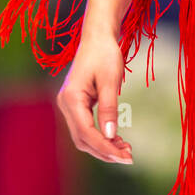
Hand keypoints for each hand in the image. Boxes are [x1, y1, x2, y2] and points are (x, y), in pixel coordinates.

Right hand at [57, 28, 133, 164]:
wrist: (98, 37)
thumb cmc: (105, 54)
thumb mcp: (110, 80)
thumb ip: (109, 108)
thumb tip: (110, 135)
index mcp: (71, 98)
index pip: (86, 132)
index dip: (105, 147)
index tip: (126, 157)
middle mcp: (65, 104)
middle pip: (82, 139)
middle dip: (105, 151)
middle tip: (129, 157)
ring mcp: (69, 105)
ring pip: (83, 136)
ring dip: (103, 146)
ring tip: (126, 150)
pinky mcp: (76, 105)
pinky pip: (86, 128)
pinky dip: (100, 137)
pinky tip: (117, 139)